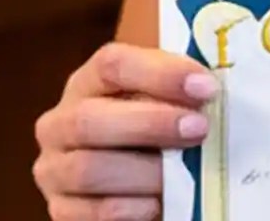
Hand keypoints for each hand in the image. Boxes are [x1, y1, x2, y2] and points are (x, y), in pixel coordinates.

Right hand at [33, 43, 218, 219]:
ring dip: (144, 173)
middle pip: (90, 118)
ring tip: (184, 175)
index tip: (206, 87)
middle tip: (199, 129)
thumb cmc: (154, 134)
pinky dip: (130, 209)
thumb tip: (215, 92)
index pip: (113, 64)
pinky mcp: (61, 209)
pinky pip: (90, 212)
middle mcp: (61, 123)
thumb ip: (180, 95)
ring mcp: (54, 168)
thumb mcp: (163, 104)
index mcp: (89, 83)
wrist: (130, 184)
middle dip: (151, 124)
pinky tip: (158, 204)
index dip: (161, 74)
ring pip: (88, 169)